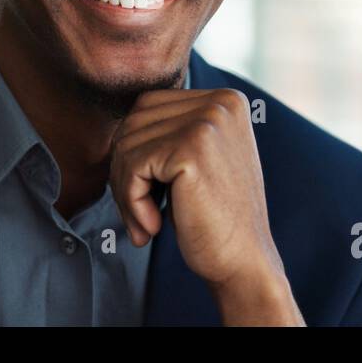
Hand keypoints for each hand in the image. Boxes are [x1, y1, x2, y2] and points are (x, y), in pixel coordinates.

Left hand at [108, 87, 303, 324]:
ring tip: (145, 223)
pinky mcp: (191, 148)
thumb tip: (117, 127)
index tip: (143, 192)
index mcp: (225, 100)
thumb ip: (169, 132)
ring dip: (125, 191)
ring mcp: (208, 121)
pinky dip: (131, 202)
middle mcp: (220, 102)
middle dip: (124, 171)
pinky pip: (133, 166)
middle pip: (134, 122)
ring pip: (127, 144)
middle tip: (138, 214)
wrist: (244, 263)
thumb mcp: (197, 160)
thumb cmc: (214, 217)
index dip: (134, 151)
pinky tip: (153, 226)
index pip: (148, 107)